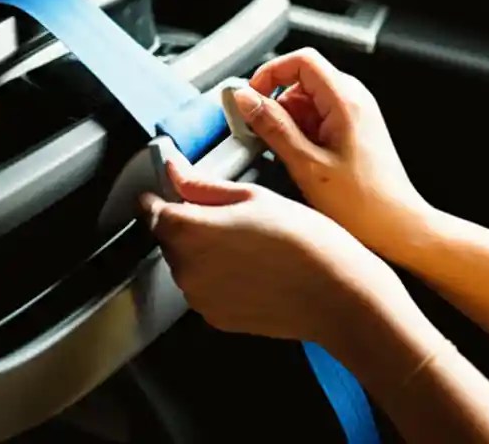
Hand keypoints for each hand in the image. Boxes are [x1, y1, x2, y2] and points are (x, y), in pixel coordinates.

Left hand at [141, 157, 413, 349]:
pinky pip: (205, 289)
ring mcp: (200, 298)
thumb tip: (174, 170)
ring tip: (248, 242)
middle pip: (170, 238)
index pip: (152, 211)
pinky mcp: (216, 317)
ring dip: (204, 251)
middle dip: (189, 223)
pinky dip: (218, 277)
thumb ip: (203, 184)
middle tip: (229, 214)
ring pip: (188, 264)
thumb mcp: (253, 196)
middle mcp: (187, 269)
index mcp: (190, 231)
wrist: (337, 294)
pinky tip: (252, 266)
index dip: (159, 197)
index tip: (166, 190)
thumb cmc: (305, 242)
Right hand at [234, 48, 432, 263]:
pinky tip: (305, 161)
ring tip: (292, 157)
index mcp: (345, 99)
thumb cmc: (363, 203)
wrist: (397, 226)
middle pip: (302, 80)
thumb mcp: (306, 164)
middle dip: (278, 105)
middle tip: (266, 136)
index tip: (251, 97)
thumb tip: (246, 100)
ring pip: (309, 100)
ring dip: (290, 123)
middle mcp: (354, 99)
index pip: (301, 60)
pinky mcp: (356, 128)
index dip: (270, 73)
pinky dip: (304, 133)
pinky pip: (320, 117)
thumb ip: (272, 126)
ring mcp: (357, 113)